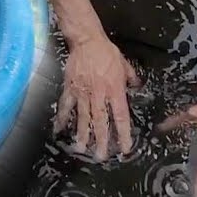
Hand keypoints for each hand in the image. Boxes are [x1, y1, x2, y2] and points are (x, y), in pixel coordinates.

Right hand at [53, 35, 140, 160]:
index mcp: (115, 90)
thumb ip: (131, 78)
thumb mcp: (124, 64)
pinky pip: (66, 106)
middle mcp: (99, 94)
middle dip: (101, 140)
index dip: (123, 133)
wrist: (86, 41)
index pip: (121, 116)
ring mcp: (83, 92)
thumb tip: (137, 86)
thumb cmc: (106, 52)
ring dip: (82, 134)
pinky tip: (59, 129)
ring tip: (81, 148)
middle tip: (101, 156)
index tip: (125, 147)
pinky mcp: (71, 88)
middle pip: (101, 121)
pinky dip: (62, 118)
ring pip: (83, 117)